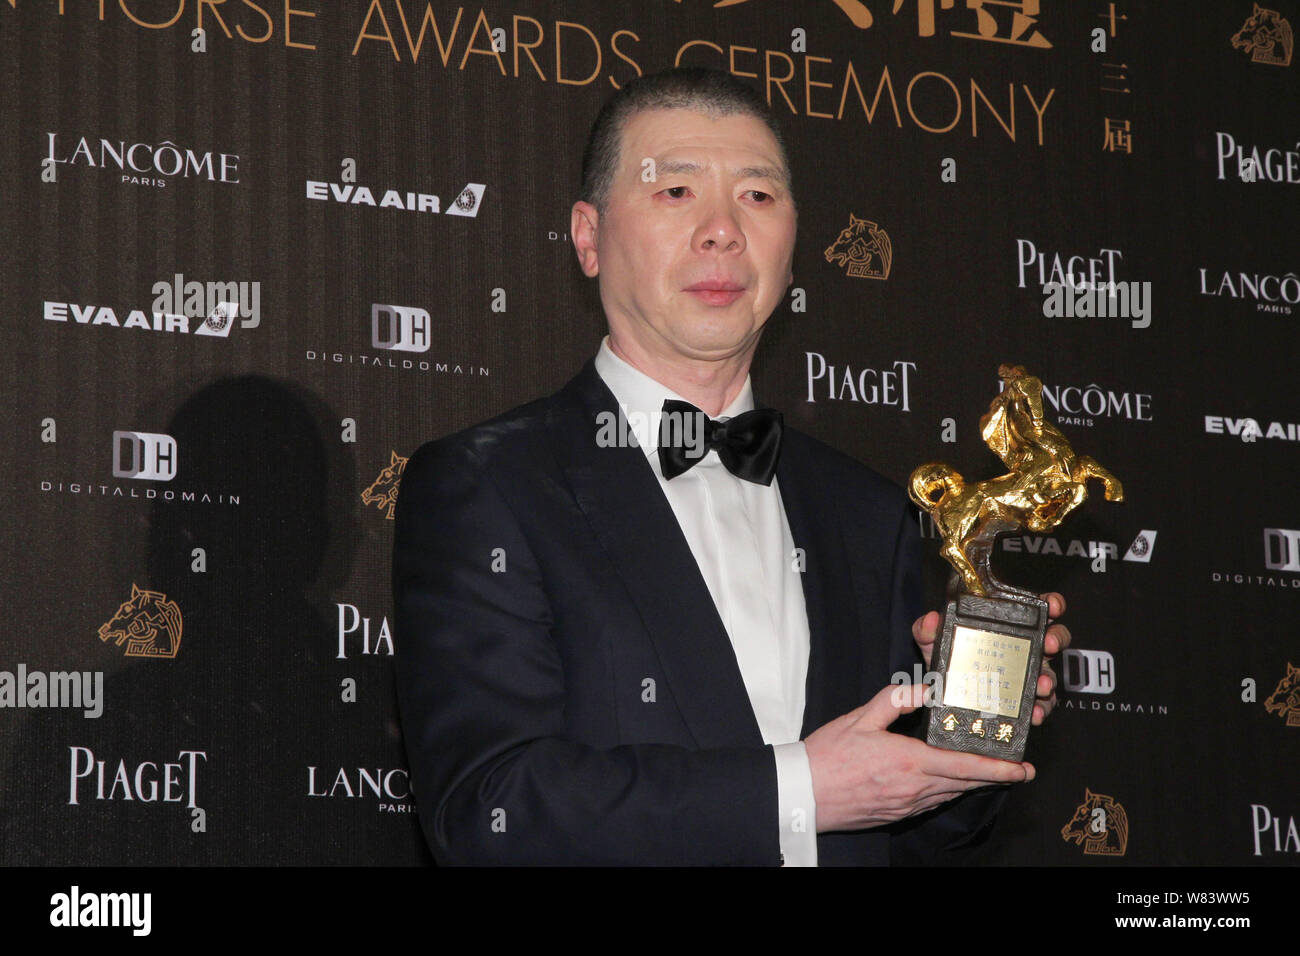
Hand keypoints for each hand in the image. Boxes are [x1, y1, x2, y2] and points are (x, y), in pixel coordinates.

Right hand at [805, 684, 1033, 832]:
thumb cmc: (826, 756)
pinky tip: (952, 784)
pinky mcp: (896, 814)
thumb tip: (926, 689)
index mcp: (908, 762)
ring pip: (950, 794)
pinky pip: (932, 802)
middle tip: (1021, 771)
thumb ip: (895, 701)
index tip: (1021, 768)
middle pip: (965, 783)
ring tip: (992, 775)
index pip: (963, 766)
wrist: (802, 795)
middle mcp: (913, 788)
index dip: (997, 769)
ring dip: (973, 785)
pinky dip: (949, 792)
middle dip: (996, 778)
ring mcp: (906, 805)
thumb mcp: (859, 719)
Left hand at [912, 591, 1069, 725]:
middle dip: (1055, 639)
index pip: (1038, 610)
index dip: (1051, 603)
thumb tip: (931, 619)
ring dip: (1049, 679)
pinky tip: (1034, 714)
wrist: (940, 693)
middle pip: (1053, 638)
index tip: (1053, 606)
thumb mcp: (932, 641)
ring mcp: (1027, 675)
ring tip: (1041, 686)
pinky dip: (1040, 710)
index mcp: (1008, 626)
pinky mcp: (1024, 701)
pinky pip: (1040, 705)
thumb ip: (927, 629)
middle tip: (1048, 644)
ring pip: (1049, 674)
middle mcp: (1024, 648)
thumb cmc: (945, 658)